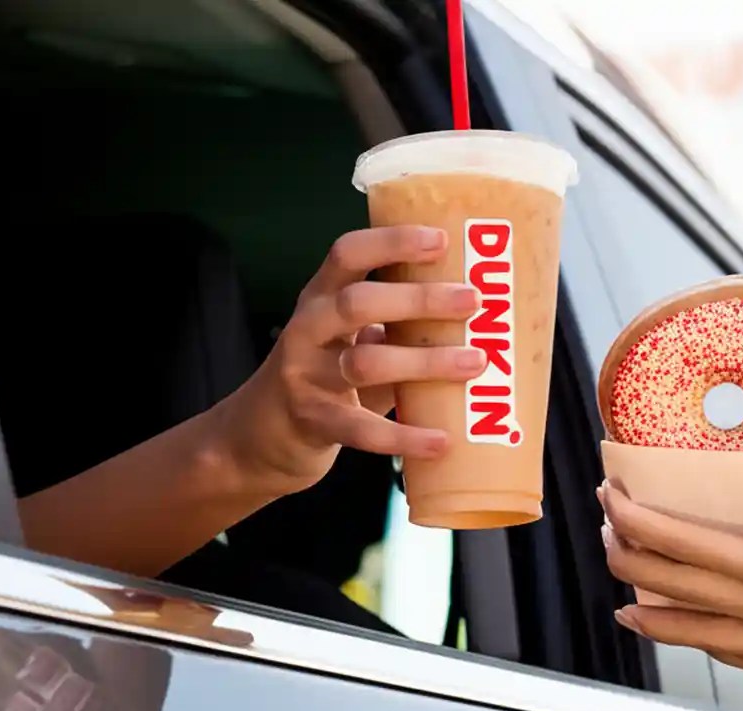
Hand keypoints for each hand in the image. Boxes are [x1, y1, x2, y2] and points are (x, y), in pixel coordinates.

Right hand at [216, 226, 482, 494]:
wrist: (260, 436)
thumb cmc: (329, 378)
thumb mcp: (353, 339)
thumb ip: (398, 326)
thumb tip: (482, 315)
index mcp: (322, 298)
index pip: (348, 253)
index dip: (392, 242)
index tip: (441, 239)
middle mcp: (308, 329)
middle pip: (358, 302)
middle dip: (419, 298)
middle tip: (473, 300)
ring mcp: (305, 376)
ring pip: (366, 363)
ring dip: (426, 361)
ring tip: (476, 363)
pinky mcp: (312, 422)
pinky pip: (362, 430)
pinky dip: (406, 437)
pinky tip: (442, 440)